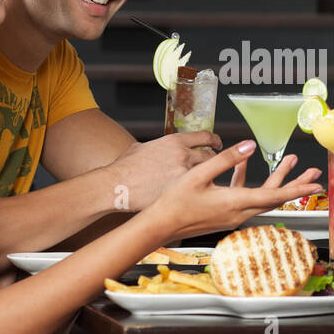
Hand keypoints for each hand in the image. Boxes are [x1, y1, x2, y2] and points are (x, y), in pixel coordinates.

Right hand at [109, 132, 223, 206]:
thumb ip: (156, 146)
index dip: (214, 140)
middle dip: (213, 161)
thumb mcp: (141, 148)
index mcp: (174, 141)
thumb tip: (159, 148)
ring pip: (207, 175)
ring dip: (208, 179)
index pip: (204, 136)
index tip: (216, 144)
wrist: (117, 184)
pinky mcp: (180, 191)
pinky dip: (199, 193)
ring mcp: (183, 173)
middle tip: (213, 166)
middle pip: (210, 156)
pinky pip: (197, 191)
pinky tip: (195, 197)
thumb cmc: (124, 168)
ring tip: (204, 184)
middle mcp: (182, 155)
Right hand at [152, 140, 322, 238]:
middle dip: (297, 185)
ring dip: (277, 179)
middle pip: (276, 198)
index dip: (297, 189)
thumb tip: (250, 146)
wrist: (160, 225)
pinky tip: (247, 163)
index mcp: (235, 202)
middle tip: (315, 174)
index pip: (274, 196)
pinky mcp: (225, 212)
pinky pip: (244, 194)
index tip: (315, 184)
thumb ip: (227, 159)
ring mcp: (233, 214)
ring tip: (290, 162)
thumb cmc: (175, 201)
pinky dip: (249, 179)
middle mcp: (239, 212)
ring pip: (263, 196)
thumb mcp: (200, 174)